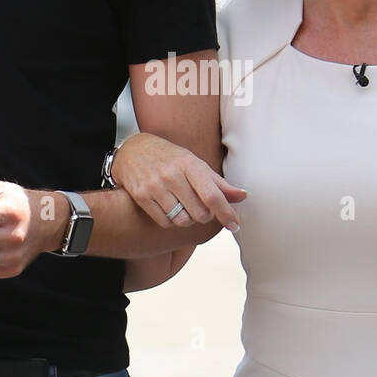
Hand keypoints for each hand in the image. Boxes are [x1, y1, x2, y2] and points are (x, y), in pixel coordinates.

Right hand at [113, 132, 245, 230]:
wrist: (133, 151)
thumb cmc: (170, 158)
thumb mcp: (195, 164)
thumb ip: (219, 183)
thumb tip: (243, 196)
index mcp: (190, 164)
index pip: (212, 195)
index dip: (226, 213)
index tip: (235, 226)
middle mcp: (172, 175)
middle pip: (199, 213)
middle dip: (205, 216)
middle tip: (201, 208)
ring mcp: (155, 186)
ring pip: (182, 220)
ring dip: (188, 219)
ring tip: (184, 207)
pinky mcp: (141, 196)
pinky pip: (165, 222)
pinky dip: (171, 221)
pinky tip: (169, 208)